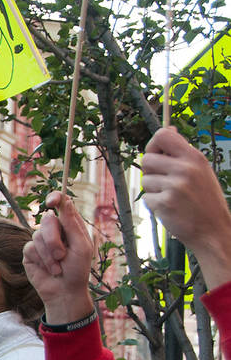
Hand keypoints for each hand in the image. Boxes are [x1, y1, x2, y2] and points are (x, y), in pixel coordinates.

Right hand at [23, 192, 95, 324]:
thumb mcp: (81, 246)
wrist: (64, 291)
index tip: (51, 201)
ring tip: (58, 267)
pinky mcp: (30, 252)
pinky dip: (41, 260)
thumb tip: (65, 201)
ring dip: (49, 254)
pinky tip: (48, 269)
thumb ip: (72, 224)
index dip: (56, 199)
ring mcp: (41, 241)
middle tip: (62, 254)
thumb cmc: (78, 269)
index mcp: (70, 226)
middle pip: (48, 220)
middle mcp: (55, 231)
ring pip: (37, 235)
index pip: (62, 205)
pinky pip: (30, 248)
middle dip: (54, 238)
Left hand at [142, 126, 230, 288]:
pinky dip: (155, 204)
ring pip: (145, 180)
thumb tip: (168, 128)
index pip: (163, 135)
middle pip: (147, 159)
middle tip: (166, 182)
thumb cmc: (204, 199)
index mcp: (194, 158)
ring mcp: (175, 186)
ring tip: (173, 197)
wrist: (214, 231)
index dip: (153, 144)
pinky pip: (147, 197)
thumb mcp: (201, 170)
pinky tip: (171, 208)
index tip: (156, 153)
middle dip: (151, 171)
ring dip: (154, 189)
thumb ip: (182, 152)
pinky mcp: (165, 203)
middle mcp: (185, 169)